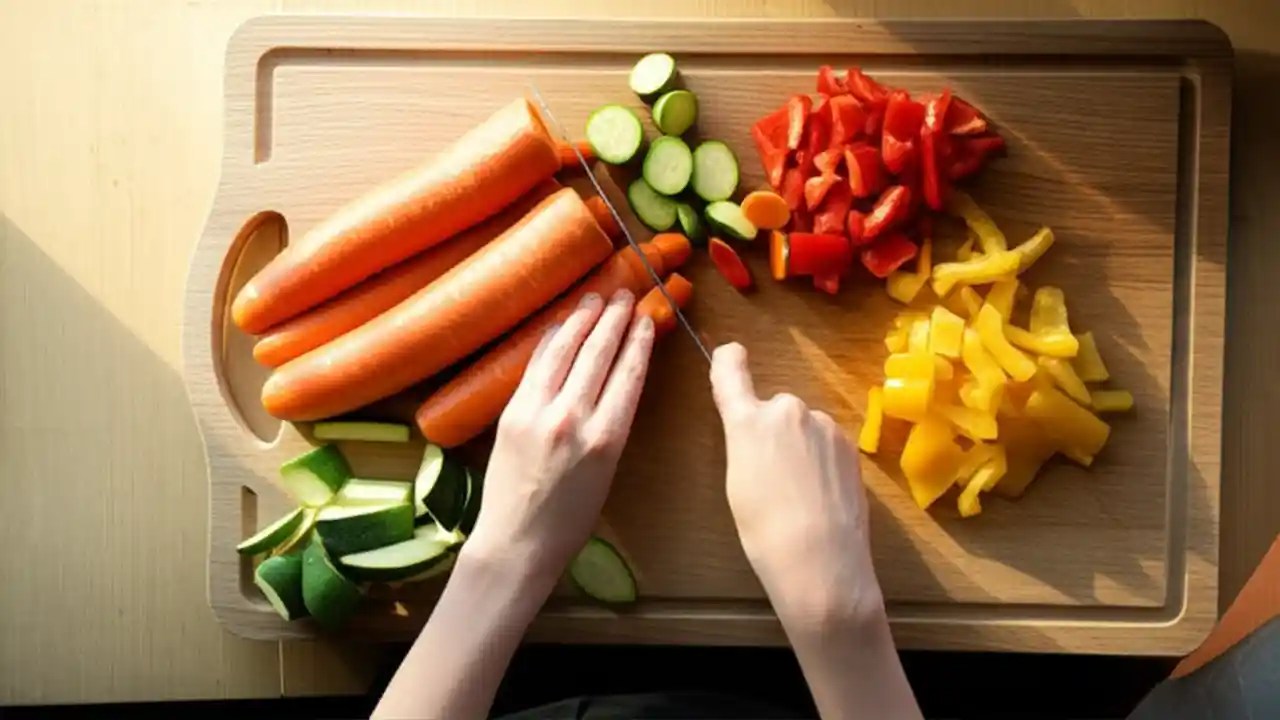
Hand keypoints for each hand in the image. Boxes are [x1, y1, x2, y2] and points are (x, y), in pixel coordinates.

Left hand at [466, 289, 654, 583]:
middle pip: (597, 354)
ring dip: (581, 319)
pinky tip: (559, 326)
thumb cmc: (570, 520)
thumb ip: (611, 427)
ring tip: (594, 297)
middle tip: (623, 293)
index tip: (645, 316)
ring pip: (564, 352)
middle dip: (613, 320)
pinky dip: (550, 342)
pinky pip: (534, 366)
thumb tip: (615, 384)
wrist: (517, 543)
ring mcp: (537, 412)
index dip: (638, 340)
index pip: (628, 374)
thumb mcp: (607, 473)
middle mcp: (573, 419)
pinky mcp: (511, 413)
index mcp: (606, 439)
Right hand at [710, 343, 883, 631]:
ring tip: (801, 495)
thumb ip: (745, 442)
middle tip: (771, 476)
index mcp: (748, 420)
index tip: (731, 357)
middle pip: (775, 409)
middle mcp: (787, 410)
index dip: (728, 360)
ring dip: (801, 447)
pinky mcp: (850, 444)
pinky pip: (827, 443)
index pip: (731, 369)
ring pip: (805, 427)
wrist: (821, 560)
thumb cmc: (764, 531)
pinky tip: (823, 496)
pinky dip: (823, 461)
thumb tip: (756, 433)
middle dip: (773, 432)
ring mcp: (824, 425)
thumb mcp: (738, 483)